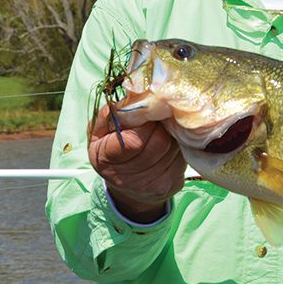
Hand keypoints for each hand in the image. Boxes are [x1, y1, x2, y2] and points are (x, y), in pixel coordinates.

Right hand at [88, 103, 185, 223]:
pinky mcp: (170, 186)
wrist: (128, 186)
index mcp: (104, 158)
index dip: (145, 120)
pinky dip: (178, 146)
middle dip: (161, 124)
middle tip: (158, 116)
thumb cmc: (112, 149)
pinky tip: (170, 142)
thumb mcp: (101, 130)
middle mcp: (126, 178)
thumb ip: (111, 114)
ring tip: (162, 129)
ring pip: (173, 147)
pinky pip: (182, 158)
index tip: (146, 110)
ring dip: (171, 133)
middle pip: (159, 141)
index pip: (134, 140)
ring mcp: (150, 184)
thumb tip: (131, 97)